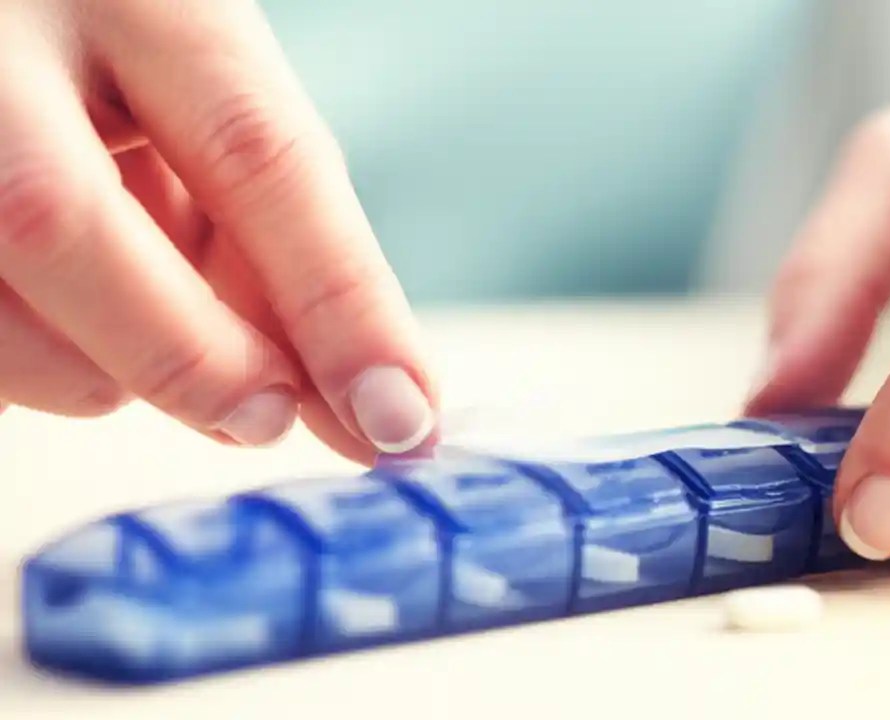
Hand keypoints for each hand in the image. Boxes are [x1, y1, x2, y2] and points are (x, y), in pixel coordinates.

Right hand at [0, 1, 435, 462]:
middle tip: (268, 419)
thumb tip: (362, 402)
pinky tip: (61, 302)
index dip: (338, 306)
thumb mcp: (209, 109)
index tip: (403, 421)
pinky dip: (38, 360)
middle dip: (191, 359)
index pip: (255, 154)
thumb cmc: (121, 60)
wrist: (25, 21)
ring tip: (139, 312)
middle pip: (63, 225)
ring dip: (99, 368)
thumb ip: (276, 238)